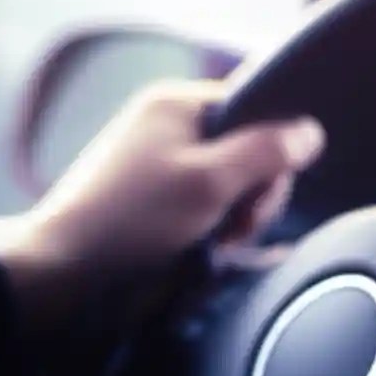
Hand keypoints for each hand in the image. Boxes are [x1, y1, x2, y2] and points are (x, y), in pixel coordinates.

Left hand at [0, 80, 324, 323]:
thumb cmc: (132, 219)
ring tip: (214, 244)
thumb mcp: (209, 182)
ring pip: (235, 184)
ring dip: (236, 218)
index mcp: (178, 103)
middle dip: (253, 195)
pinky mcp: (160, 199)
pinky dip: (216, 229)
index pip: (258, 108)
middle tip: (232, 227)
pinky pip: (211, 205)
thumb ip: (266, 152)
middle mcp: (171, 126)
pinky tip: (206, 250)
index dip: (273, 150)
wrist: (63, 272)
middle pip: (251, 149)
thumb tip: (312, 131)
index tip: (259, 191)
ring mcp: (164, 163)